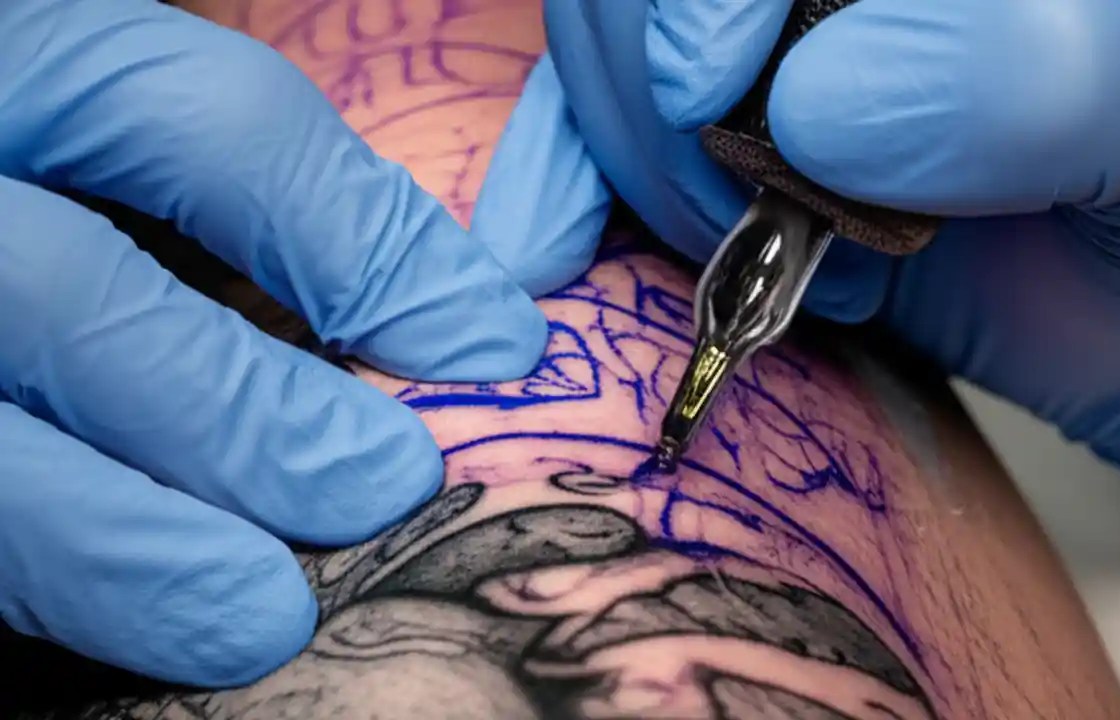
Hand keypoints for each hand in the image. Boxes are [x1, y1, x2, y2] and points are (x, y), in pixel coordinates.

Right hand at [0, 0, 604, 685]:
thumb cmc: (36, 171)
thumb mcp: (112, 125)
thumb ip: (251, 194)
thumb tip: (466, 316)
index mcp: (13, 62)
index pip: (207, 123)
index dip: (363, 243)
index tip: (490, 346)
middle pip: (59, 288)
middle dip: (238, 406)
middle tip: (383, 484)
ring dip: (123, 547)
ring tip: (262, 615)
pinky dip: (39, 579)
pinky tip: (134, 616)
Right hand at [546, 0, 1119, 512]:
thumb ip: (1029, 79)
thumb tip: (810, 106)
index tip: (704, 94)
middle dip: (655, 94)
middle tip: (745, 209)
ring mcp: (789, 53)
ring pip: (610, 52)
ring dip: (628, 162)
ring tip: (754, 256)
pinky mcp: (753, 140)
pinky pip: (600, 133)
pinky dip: (556, 187)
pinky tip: (544, 245)